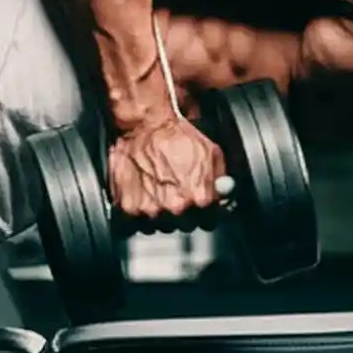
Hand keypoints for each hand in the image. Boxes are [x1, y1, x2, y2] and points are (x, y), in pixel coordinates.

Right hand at [108, 116, 228, 218]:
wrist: (145, 126)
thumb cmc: (177, 135)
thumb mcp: (211, 153)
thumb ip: (220, 181)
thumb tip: (224, 195)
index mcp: (200, 197)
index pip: (210, 222)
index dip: (206, 213)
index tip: (200, 206)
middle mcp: (176, 208)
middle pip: (184, 226)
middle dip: (182, 213)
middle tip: (175, 195)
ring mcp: (151, 211)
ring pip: (159, 227)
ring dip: (159, 215)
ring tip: (156, 191)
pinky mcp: (128, 209)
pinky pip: (135, 223)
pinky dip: (137, 213)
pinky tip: (141, 196)